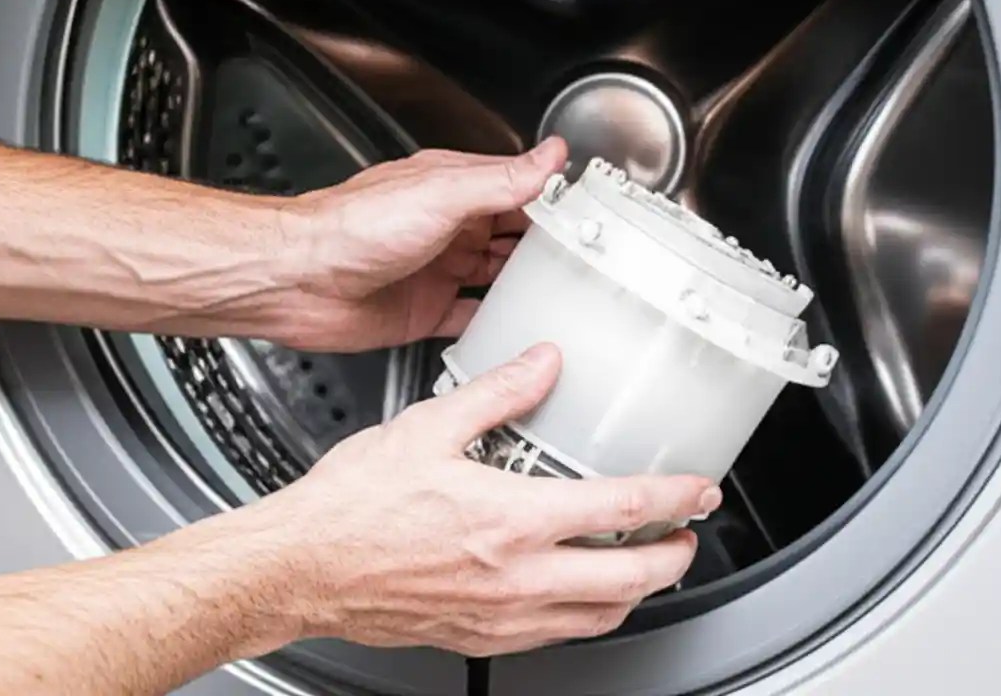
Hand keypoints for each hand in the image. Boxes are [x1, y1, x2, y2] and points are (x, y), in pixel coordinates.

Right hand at [224, 343, 721, 656]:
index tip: (700, 489)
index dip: (676, 497)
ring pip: (599, 617)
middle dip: (675, 557)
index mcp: (511, 520)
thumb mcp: (429, 427)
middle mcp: (515, 578)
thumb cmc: (351, 507)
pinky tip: (578, 591)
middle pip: (630, 581)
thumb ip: (498, 392)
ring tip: (646, 565)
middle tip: (687, 534)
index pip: (623, 510)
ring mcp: (500, 617)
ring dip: (637, 592)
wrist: (300, 568)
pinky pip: (556, 635)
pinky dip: (586, 613)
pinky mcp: (479, 637)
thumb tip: (542, 363)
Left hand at [267, 139, 567, 351]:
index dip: (550, 200)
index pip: (515, 189)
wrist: (295, 280)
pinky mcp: (424, 311)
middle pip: (509, 235)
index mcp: (451, 190)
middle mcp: (445, 228)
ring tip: (560, 291)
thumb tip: (549, 154)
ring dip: (523, 282)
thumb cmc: (349, 229)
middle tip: (585, 258)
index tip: (587, 213)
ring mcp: (435, 270)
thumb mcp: (440, 195)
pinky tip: (513, 328)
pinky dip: (493, 322)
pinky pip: (469, 317)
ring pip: (494, 275)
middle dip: (544, 244)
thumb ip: (500, 180)